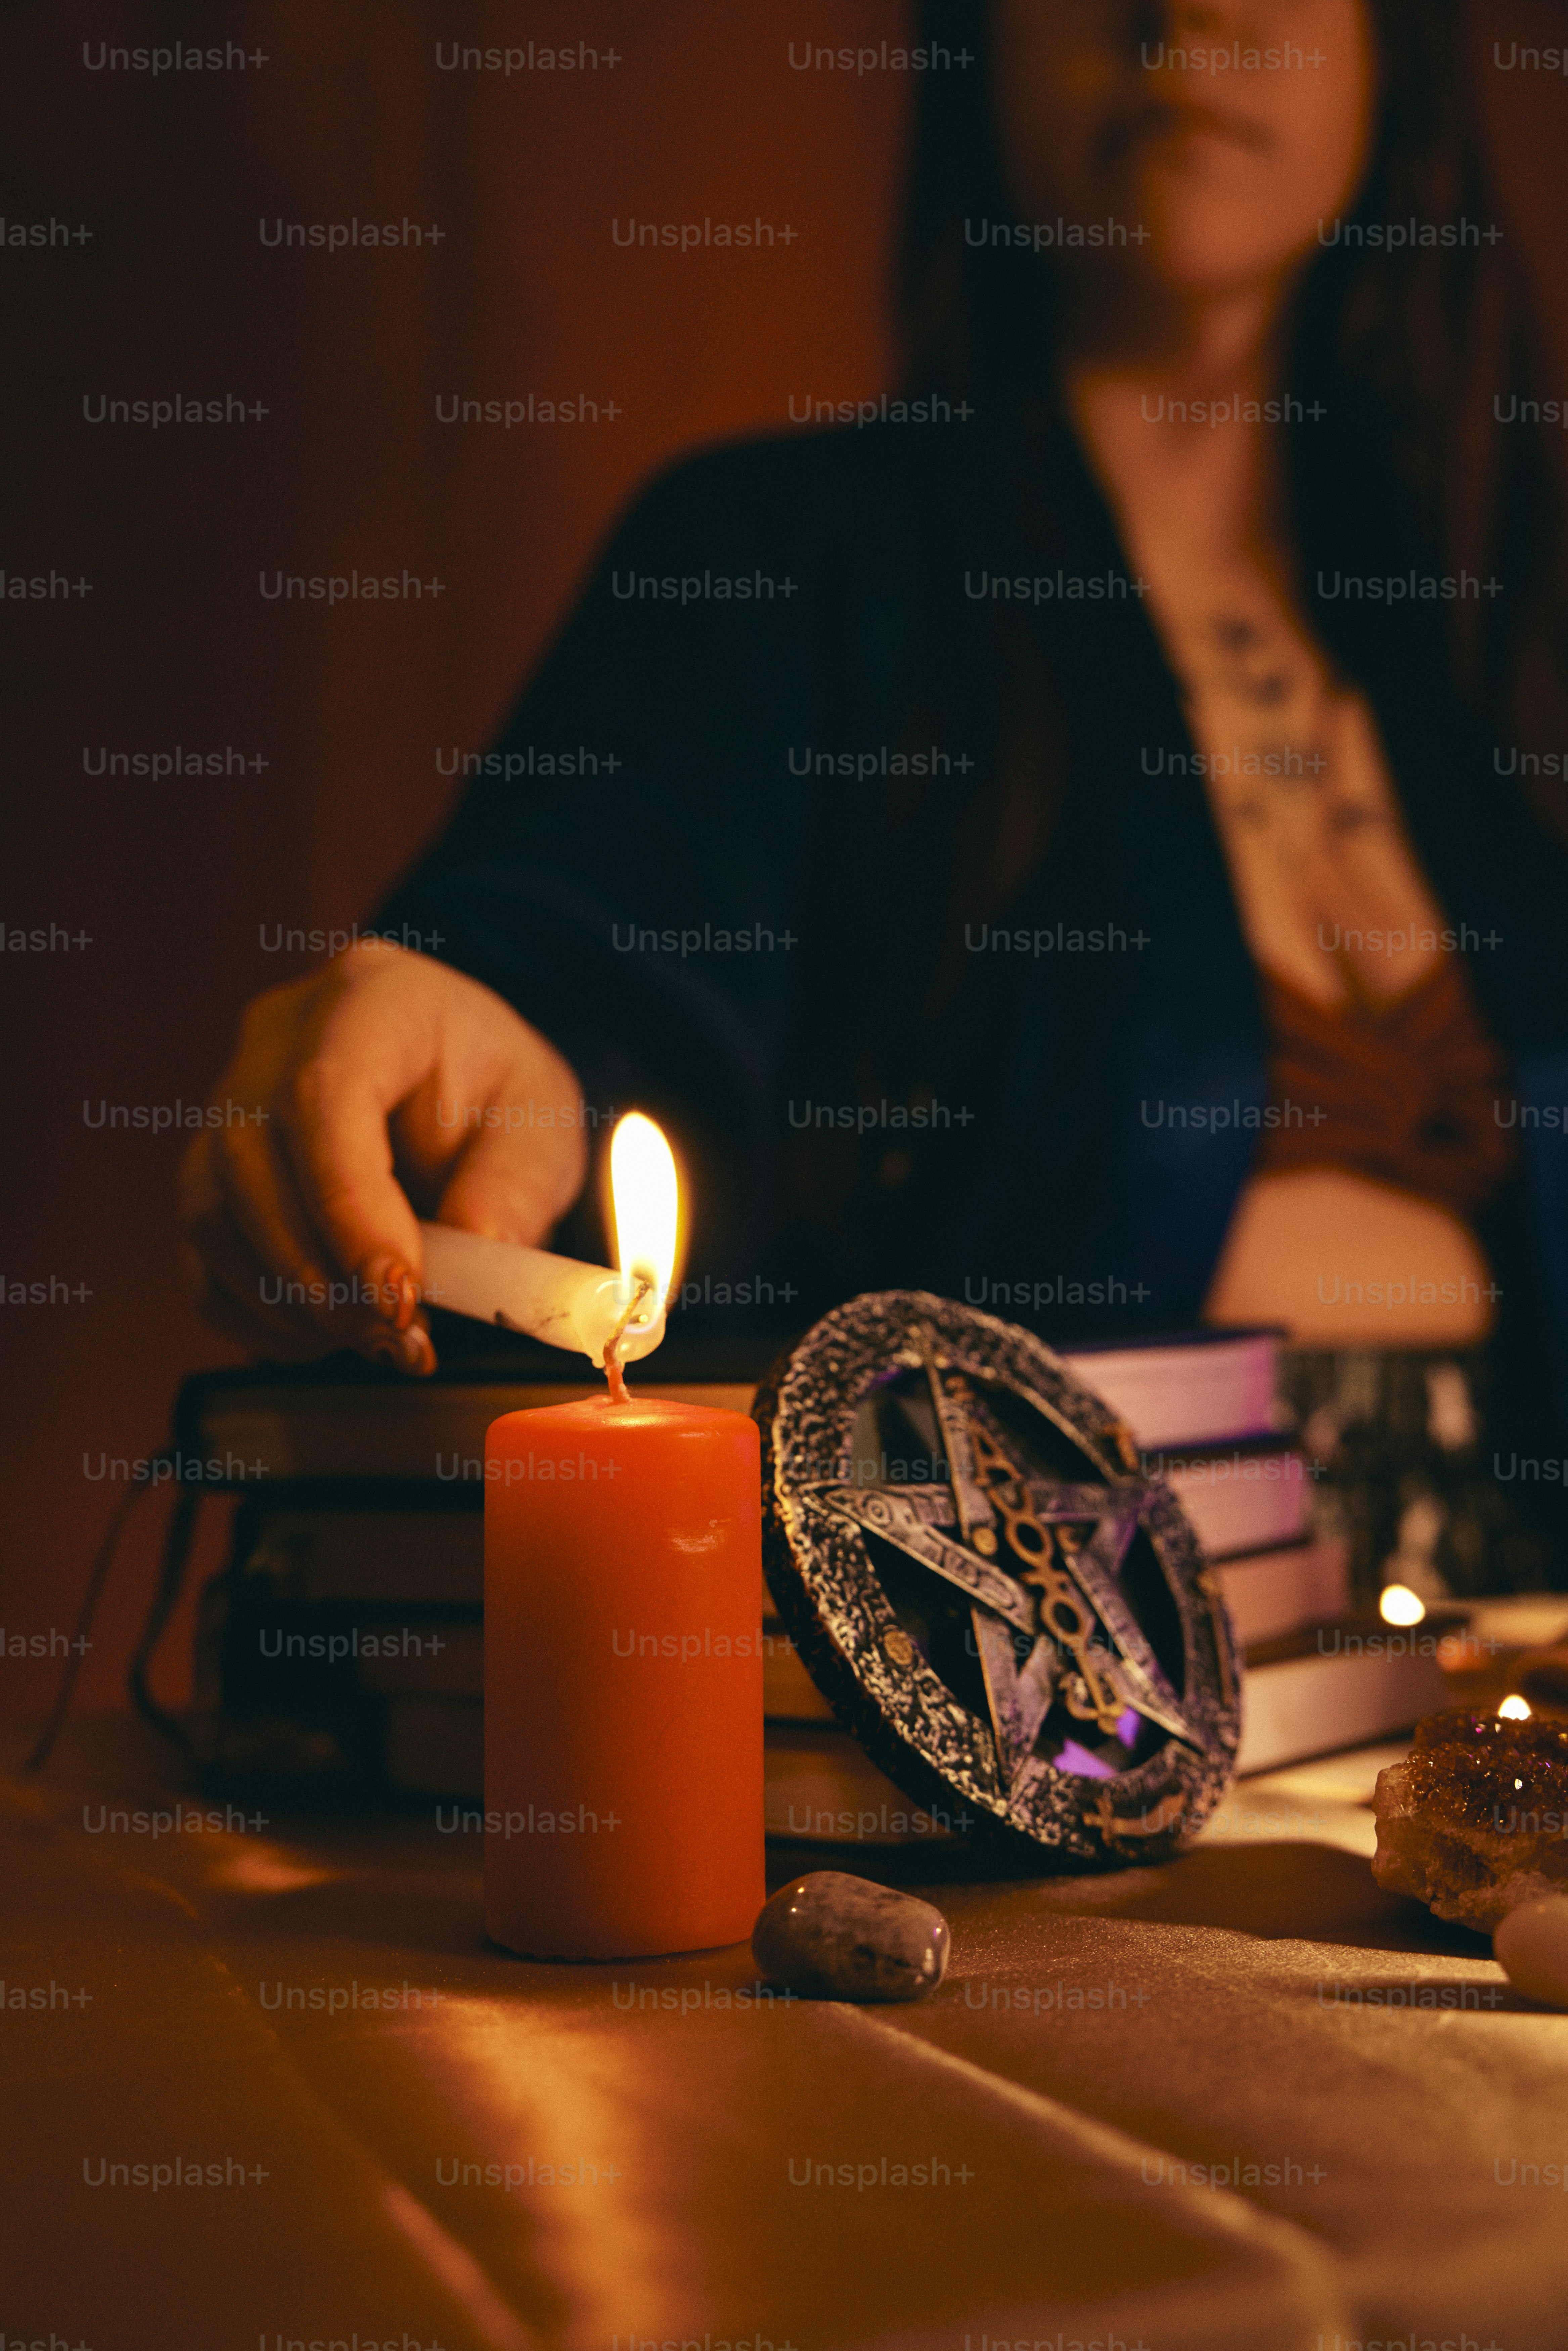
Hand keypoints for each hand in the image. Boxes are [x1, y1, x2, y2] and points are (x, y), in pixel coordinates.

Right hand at [179, 944, 588, 1370]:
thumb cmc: (498, 1098)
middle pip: (249, 1159)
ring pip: (212, 1213)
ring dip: (289, 1302)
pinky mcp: (209, 1170)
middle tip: (395, 1339)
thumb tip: (471, 1258)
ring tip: (375, 1341)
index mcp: (372, 997)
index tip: (398, 1293)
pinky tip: (328, 1335)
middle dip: (320, 1272)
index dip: (349, 1206)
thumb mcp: (541, 1128)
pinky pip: (203, 1256)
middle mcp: (276, 1038)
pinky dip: (257, 1315)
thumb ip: (512, 1189)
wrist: (457, 1084)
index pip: (323, 1096)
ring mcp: (227, 1100)